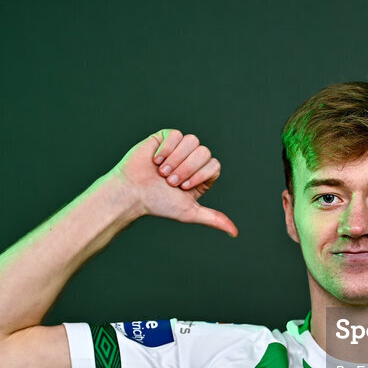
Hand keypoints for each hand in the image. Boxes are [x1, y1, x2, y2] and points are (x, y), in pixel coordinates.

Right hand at [110, 129, 237, 235]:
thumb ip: (213, 219)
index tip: (182, 187)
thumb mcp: (190, 212)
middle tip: (169, 181)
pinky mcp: (166, 137)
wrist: (132, 192)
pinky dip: (166, 149)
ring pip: (192, 141)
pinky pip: (176, 135)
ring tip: (162, 171)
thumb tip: (235, 233)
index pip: (214, 165)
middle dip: (186, 168)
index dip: (199, 175)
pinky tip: (156, 160)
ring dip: (176, 159)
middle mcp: (193, 160)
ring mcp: (180, 148)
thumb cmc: (158, 203)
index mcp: (202, 175)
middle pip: (204, 152)